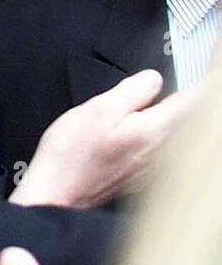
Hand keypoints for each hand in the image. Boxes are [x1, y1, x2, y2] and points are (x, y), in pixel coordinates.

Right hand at [10, 69, 198, 209]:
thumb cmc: (71, 155)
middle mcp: (162, 151)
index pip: (195, 101)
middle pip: (192, 121)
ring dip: (179, 119)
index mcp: (153, 130)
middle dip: (194, 101)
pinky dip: (164, 137)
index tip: (208, 72)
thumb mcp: (97, 109)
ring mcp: (155, 167)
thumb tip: (152, 79)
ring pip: (180, 137)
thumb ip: (131, 91)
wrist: (57, 192)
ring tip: (167, 105)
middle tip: (195, 83)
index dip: (204, 83)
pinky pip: (166, 151)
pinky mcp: (143, 177)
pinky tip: (147, 131)